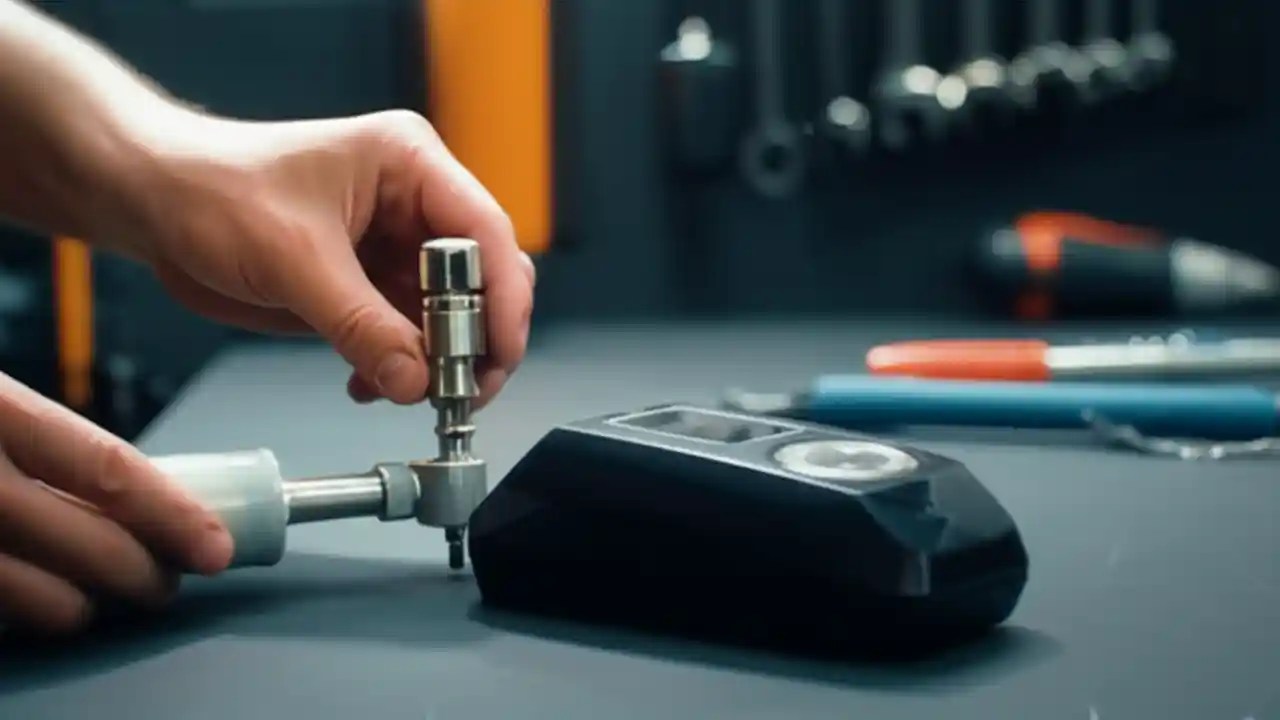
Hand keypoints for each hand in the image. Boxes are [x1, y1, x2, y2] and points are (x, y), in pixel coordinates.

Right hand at [0, 373, 231, 634]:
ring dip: (85, 603)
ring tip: (96, 593)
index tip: (216, 545)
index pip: (109, 469)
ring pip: (41, 599)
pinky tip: (33, 587)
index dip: (175, 515)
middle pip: (93, 547)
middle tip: (166, 580)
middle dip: (147, 573)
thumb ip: (41, 433)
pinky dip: (24, 606)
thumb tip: (138, 484)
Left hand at [109, 108, 534, 407]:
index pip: (486, 233)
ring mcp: (394, 247)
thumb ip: (360, 325)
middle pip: (484, 278)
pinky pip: (410, 336)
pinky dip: (402, 369)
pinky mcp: (370, 285)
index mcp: (410, 165)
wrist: (155, 203)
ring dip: (440, 362)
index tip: (497, 352)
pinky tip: (373, 385)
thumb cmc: (212, 190)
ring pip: (452, 315)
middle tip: (461, 389)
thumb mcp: (292, 258)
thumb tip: (415, 380)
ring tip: (415, 394)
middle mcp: (413, 204)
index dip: (503, 296)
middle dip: (478, 337)